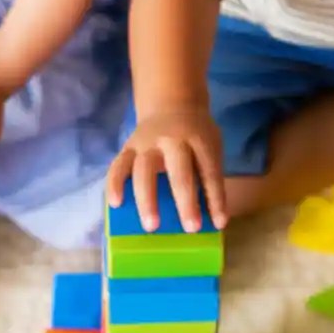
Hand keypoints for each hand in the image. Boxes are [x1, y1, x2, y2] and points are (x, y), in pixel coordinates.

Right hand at [106, 107, 226, 232]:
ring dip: (147, 199)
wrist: (171, 103)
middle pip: (178, 171)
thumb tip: (210, 218)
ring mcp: (146, 143)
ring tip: (151, 226)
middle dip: (185, 201)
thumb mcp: (211, 145)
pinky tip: (115, 204)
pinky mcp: (128, 147)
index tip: (219, 223)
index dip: (215, 197)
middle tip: (190, 229)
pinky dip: (115, 185)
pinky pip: (118, 166)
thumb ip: (208, 174)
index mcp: (199, 139)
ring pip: (143, 170)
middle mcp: (172, 139)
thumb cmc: (195, 135)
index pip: (209, 170)